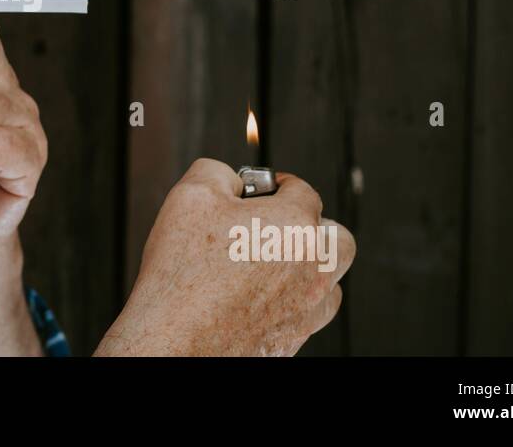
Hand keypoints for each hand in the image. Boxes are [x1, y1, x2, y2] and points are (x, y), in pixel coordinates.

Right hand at [95, 159, 353, 355]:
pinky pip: (309, 313)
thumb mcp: (190, 195)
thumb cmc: (183, 271)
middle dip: (312, 224)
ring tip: (267, 262)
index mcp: (296, 225)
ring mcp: (308, 308)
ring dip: (308, 265)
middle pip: (337, 236)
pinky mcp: (294, 339)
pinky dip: (292, 300)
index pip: (302, 189)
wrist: (176, 340)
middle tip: (274, 225)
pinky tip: (257, 295)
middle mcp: (313, 267)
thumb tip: (229, 177)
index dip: (275, 184)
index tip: (256, 191)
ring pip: (330, 279)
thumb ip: (216, 171)